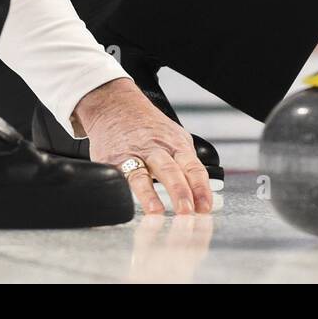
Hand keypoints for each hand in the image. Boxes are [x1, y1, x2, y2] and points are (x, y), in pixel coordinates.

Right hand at [74, 78, 212, 214]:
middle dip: (180, 193)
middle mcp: (156, 150)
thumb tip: (202, 193)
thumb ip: (186, 162)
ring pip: (142, 175)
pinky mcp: (112, 161)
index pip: (193, 168)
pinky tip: (125, 204)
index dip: (201, 189)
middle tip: (187, 213)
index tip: (205, 208)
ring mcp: (133, 155)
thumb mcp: (174, 136)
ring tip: (156, 213)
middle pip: (171, 171)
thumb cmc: (147, 125)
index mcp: (175, 145)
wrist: (115, 105)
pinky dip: (122, 192)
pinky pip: (118, 177)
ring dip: (150, 195)